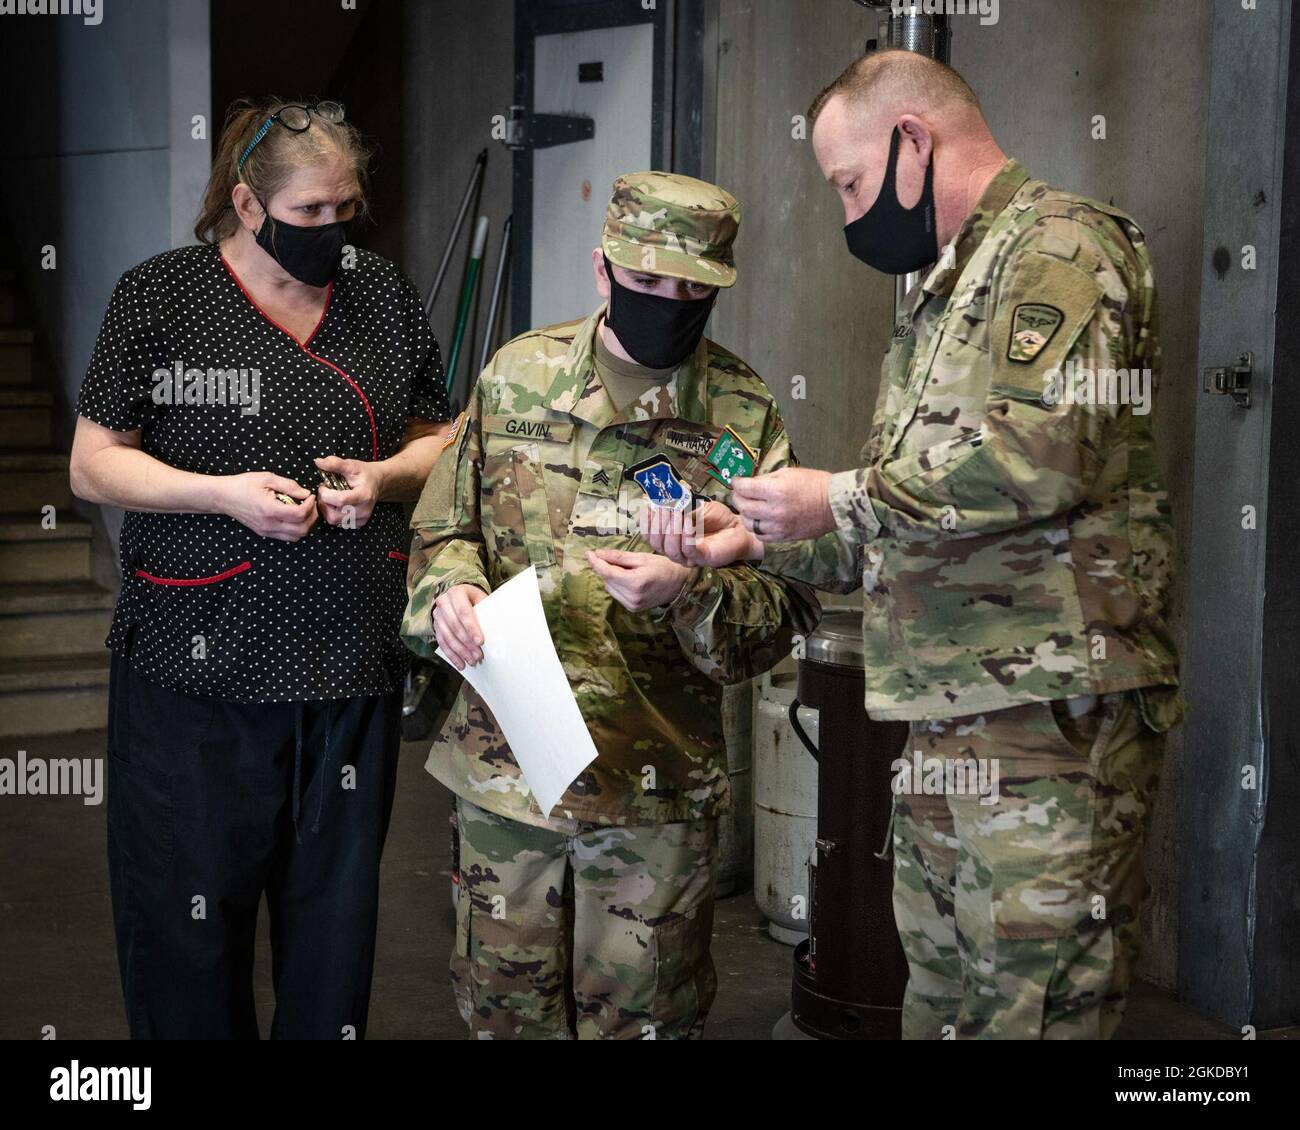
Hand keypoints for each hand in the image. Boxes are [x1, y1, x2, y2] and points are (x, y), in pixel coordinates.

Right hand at [218, 472, 318, 541]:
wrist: (223, 496)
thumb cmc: (243, 485)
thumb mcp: (267, 478)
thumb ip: (289, 485)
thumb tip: (305, 493)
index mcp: (270, 510)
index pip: (300, 514)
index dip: (310, 505)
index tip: (310, 496)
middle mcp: (269, 524)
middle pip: (302, 529)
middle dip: (312, 516)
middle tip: (311, 504)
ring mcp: (267, 531)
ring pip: (296, 537)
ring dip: (305, 525)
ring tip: (304, 510)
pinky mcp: (264, 533)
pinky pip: (287, 537)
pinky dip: (296, 529)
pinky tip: (293, 517)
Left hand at [315, 455, 382, 527]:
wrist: (378, 482)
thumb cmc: (364, 473)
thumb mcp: (351, 465)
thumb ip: (334, 463)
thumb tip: (318, 462)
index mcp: (363, 495)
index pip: (339, 501)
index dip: (326, 494)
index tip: (323, 485)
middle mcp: (363, 510)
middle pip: (333, 514)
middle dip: (324, 503)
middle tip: (325, 493)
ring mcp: (361, 518)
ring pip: (333, 520)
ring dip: (327, 509)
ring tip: (330, 498)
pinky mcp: (359, 523)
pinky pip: (338, 523)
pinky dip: (333, 514)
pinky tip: (336, 505)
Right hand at [433, 584, 488, 669]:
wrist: (458, 596)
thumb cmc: (474, 599)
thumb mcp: (481, 599)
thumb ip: (486, 611)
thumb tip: (497, 630)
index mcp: (456, 592)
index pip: (463, 612)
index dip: (472, 628)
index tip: (480, 641)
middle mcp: (443, 602)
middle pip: (455, 626)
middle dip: (467, 643)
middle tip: (479, 655)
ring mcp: (437, 615)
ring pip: (447, 636)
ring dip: (460, 651)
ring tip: (472, 661)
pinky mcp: (435, 626)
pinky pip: (442, 643)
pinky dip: (452, 655)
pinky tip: (460, 663)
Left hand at [586, 549, 694, 612]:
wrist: (680, 584)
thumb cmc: (663, 566)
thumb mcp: (642, 557)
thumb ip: (619, 557)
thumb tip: (598, 554)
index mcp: (635, 582)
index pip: (607, 572)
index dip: (596, 562)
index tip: (588, 553)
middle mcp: (632, 597)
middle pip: (607, 580)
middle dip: (606, 567)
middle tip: (616, 558)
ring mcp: (632, 605)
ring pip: (609, 588)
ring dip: (612, 577)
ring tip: (627, 569)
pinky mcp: (633, 608)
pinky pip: (617, 594)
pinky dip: (617, 585)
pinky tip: (628, 579)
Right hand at [639, 501, 762, 567]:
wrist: (740, 528)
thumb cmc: (718, 518)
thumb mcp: (696, 508)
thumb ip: (680, 506)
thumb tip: (663, 498)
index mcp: (671, 538)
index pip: (650, 535)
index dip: (646, 521)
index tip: (647, 506)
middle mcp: (677, 550)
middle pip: (657, 543)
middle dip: (657, 524)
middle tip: (664, 508)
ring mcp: (689, 557)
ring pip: (670, 549)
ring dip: (671, 530)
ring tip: (677, 514)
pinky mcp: (702, 559)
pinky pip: (688, 551)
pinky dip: (685, 536)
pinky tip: (688, 523)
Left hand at [731, 468, 835, 541]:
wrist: (834, 504)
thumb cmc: (814, 484)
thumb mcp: (789, 473)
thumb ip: (767, 478)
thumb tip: (750, 482)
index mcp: (776, 491)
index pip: (745, 488)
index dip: (736, 483)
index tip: (736, 481)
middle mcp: (774, 511)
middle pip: (743, 506)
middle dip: (738, 498)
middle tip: (740, 493)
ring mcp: (778, 527)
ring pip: (749, 524)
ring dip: (745, 514)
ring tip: (750, 508)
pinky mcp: (783, 537)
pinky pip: (761, 535)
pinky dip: (757, 528)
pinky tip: (760, 520)